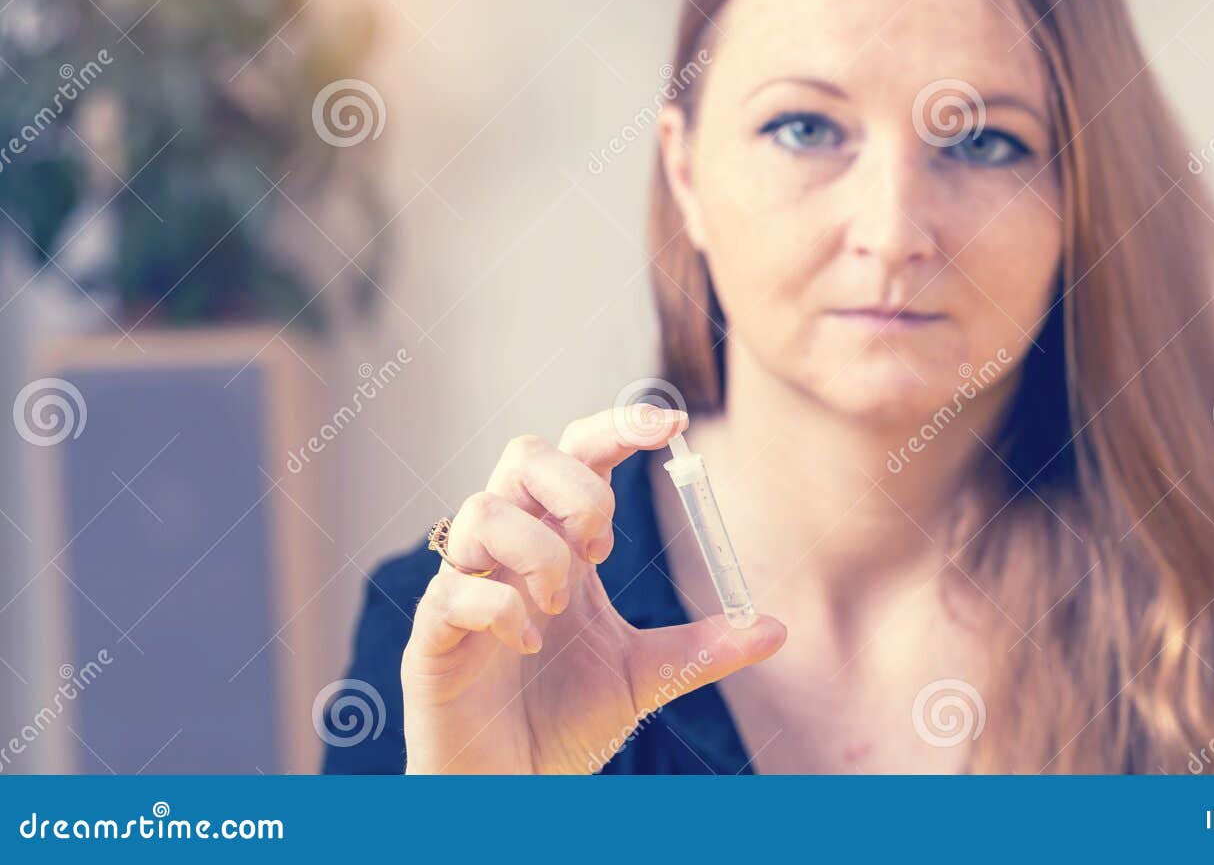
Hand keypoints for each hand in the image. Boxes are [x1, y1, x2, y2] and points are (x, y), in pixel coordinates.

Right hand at [399, 406, 785, 772]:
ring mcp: (465, 588)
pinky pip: (452, 591)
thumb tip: (775, 627)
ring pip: (480, 510)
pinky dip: (500, 609)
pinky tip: (528, 645)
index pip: (579, 455)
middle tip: (604, 546)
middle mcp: (509, 553)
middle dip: (575, 483)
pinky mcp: (432, 637)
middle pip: (523, 455)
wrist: (510, 793)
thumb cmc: (561, 724)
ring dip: (535, 549)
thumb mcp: (646, 678)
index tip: (674, 427)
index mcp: (558, 547)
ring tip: (558, 606)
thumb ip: (704, 648)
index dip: (619, 426)